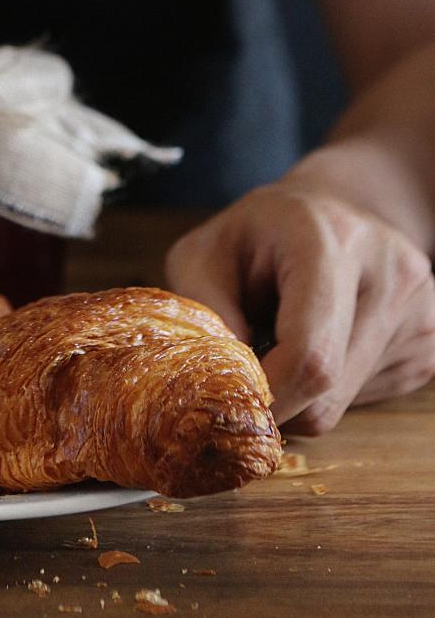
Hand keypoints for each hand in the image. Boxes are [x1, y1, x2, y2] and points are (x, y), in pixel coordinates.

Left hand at [165, 182, 434, 433]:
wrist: (329, 212)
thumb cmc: (258, 235)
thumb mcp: (204, 254)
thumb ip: (205, 313)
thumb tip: (228, 382)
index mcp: (328, 239)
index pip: (308, 353)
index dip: (266, 395)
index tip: (229, 404)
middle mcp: (390, 271)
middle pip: (328, 388)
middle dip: (275, 397)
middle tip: (243, 370)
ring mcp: (419, 309)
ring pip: (344, 402)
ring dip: (299, 391)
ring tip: (283, 336)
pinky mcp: (429, 343)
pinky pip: (364, 400)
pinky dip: (327, 388)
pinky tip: (318, 341)